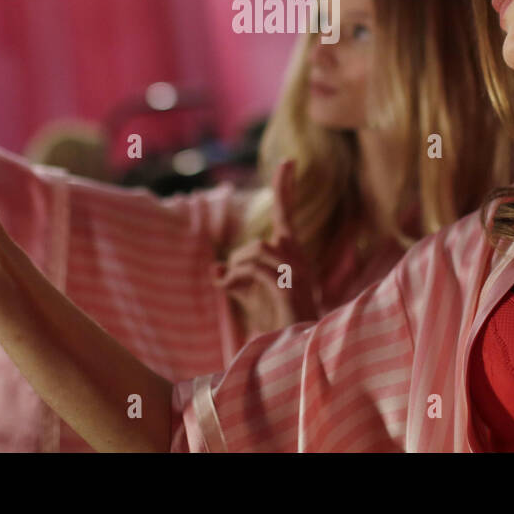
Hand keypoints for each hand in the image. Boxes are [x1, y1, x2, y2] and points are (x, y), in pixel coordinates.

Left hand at [215, 160, 318, 335]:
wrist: (292, 351)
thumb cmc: (275, 325)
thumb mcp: (250, 297)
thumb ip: (235, 279)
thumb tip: (215, 268)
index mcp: (291, 256)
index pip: (287, 214)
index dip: (285, 187)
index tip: (288, 162)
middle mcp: (297, 261)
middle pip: (259, 243)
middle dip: (238, 263)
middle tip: (227, 282)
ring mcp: (297, 274)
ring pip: (256, 252)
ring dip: (237, 270)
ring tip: (232, 288)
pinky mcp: (290, 289)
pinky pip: (257, 270)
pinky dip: (236, 277)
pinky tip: (228, 288)